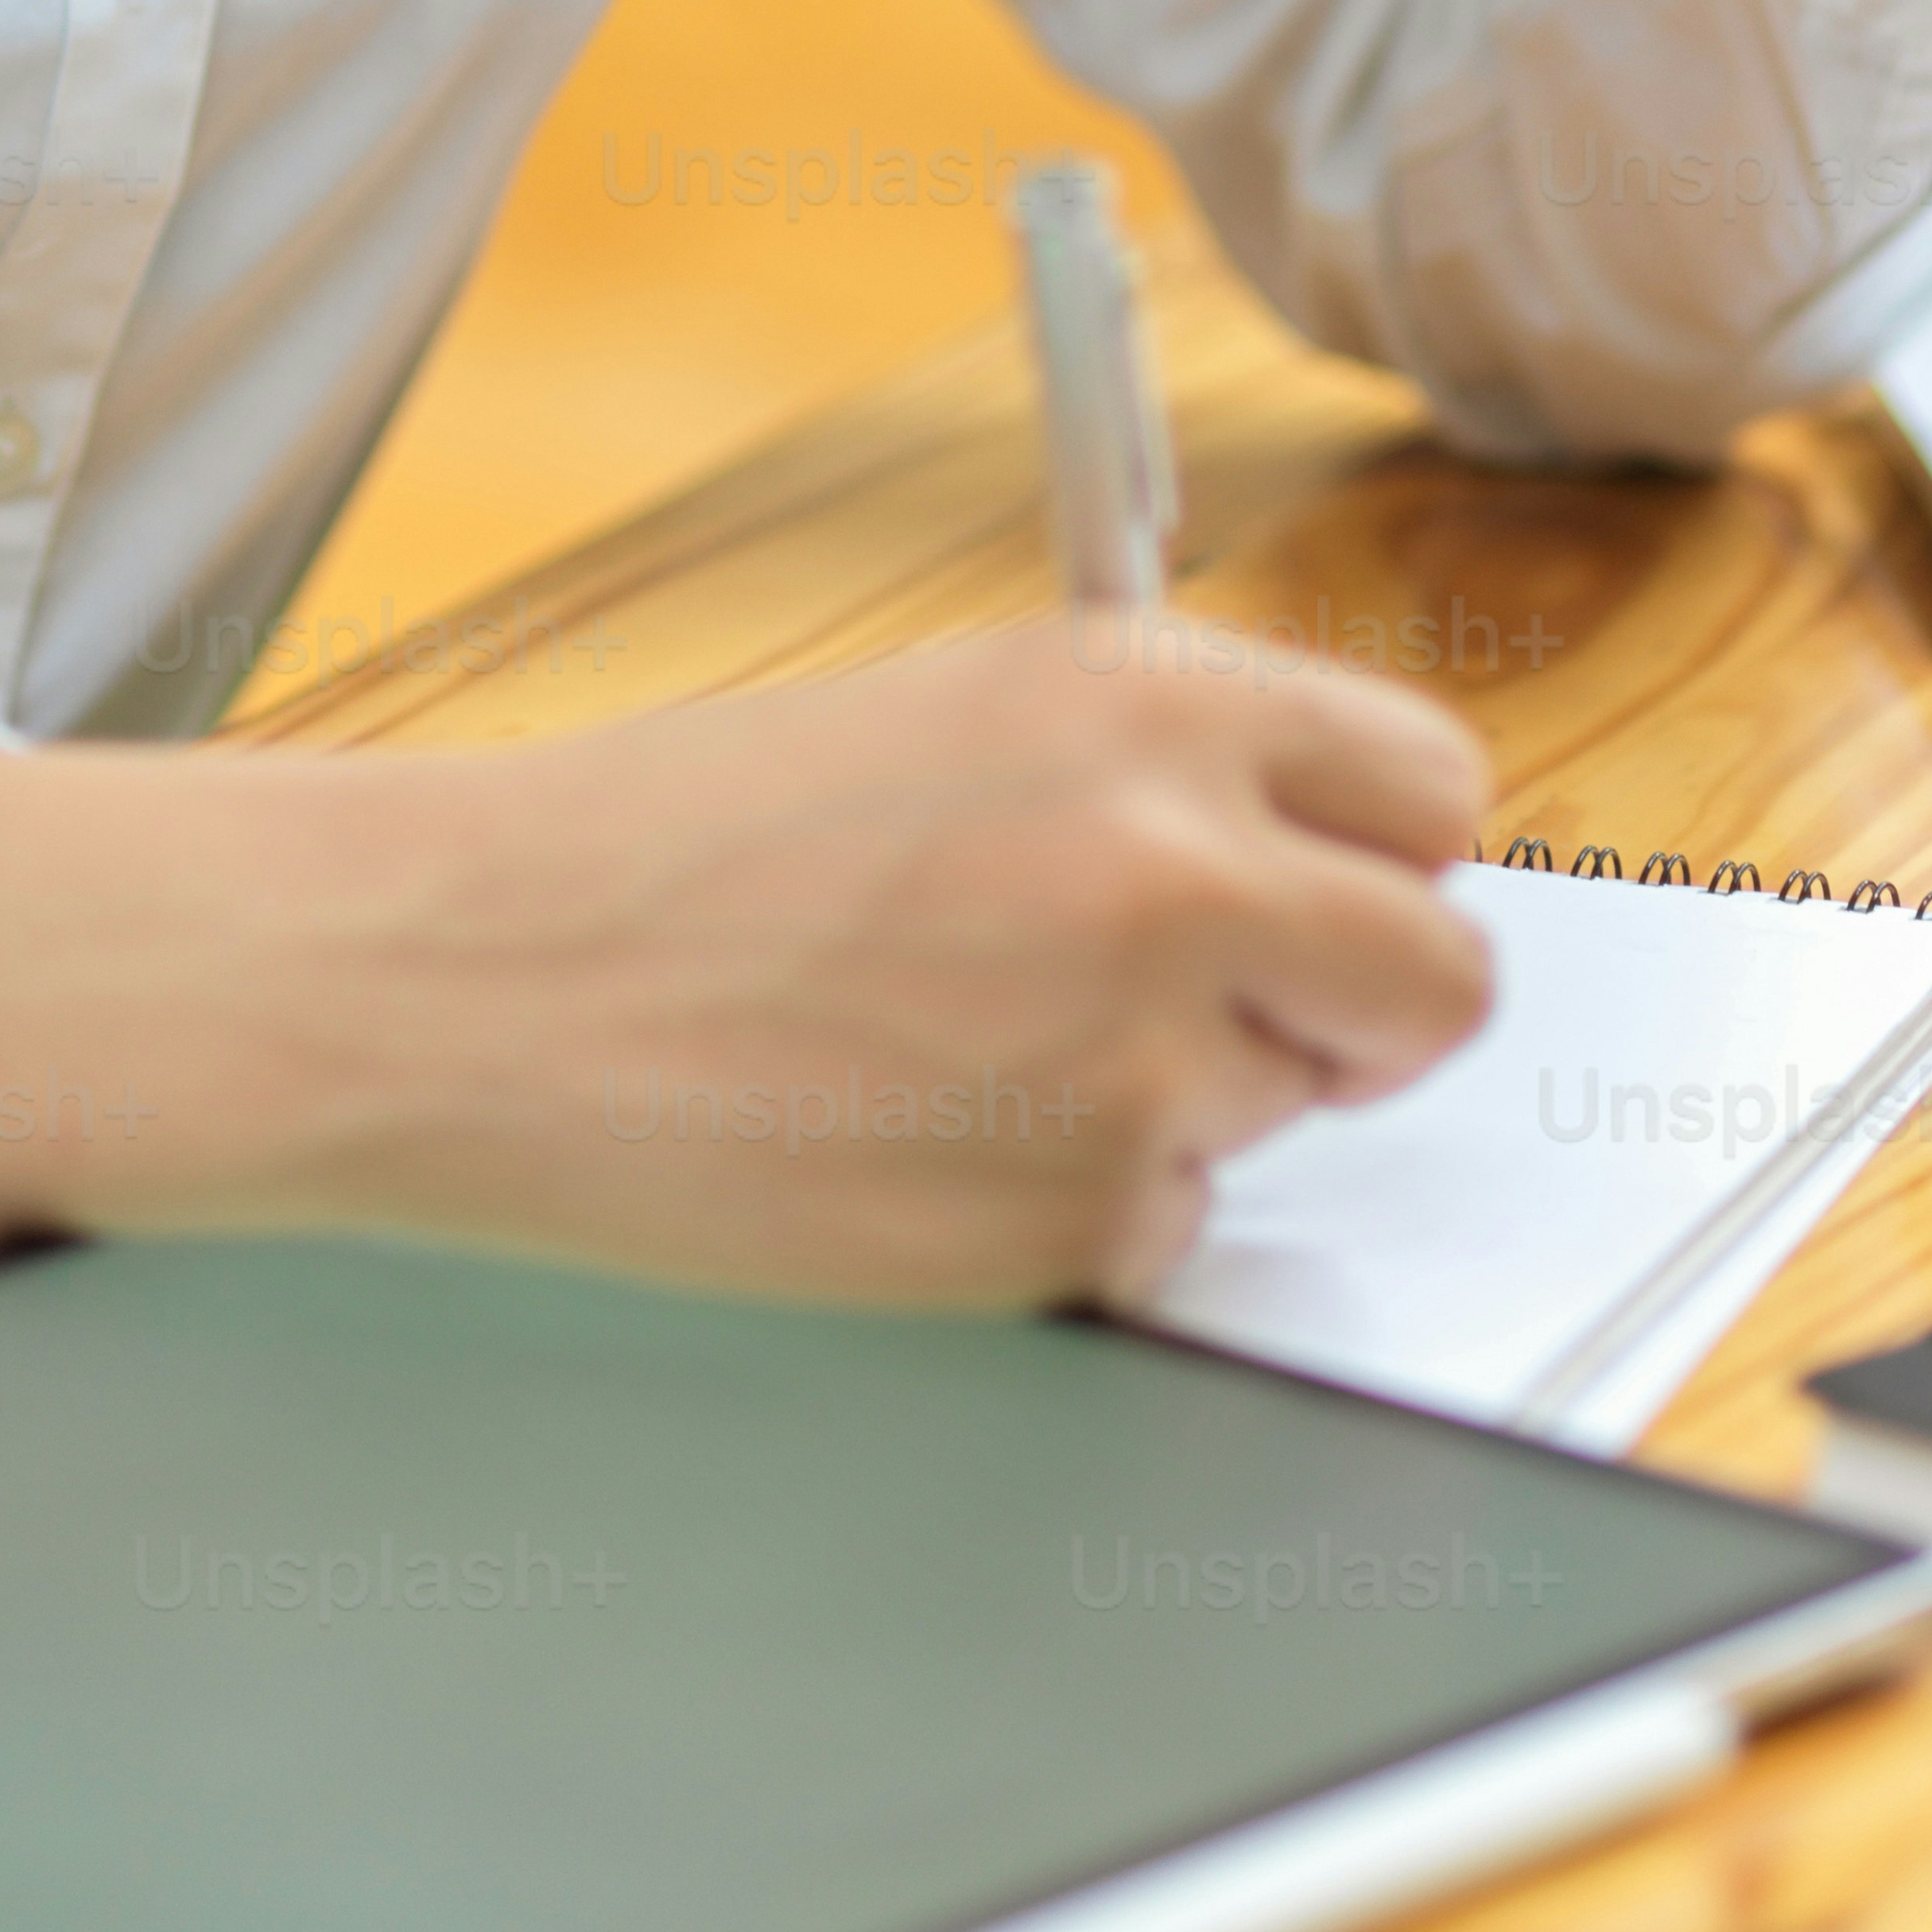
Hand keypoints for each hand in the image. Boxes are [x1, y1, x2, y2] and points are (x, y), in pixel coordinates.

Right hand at [0, 618, 1493, 1311]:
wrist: (486, 977)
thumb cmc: (680, 843)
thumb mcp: (954, 713)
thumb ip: (1158, 769)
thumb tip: (1324, 864)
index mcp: (1144, 694)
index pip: (1436, 789)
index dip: (1383, 859)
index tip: (1331, 893)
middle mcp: (1175, 856)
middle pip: (1445, 977)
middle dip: (1354, 1010)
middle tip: (1217, 1012)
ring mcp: (1139, 1050)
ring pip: (1299, 1115)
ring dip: (1191, 1107)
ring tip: (986, 1054)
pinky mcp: (1078, 1216)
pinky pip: (1172, 1237)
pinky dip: (1079, 1216)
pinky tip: (930, 1145)